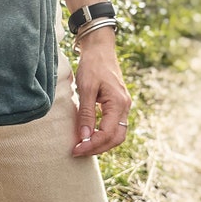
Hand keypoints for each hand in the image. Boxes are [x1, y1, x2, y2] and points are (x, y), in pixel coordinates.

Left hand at [71, 29, 131, 156]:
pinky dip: (103, 135)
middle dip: (98, 148)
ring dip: (101, 143)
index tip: (75, 150)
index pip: (107, 134)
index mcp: (118, 103)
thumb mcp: (86, 89)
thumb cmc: (92, 66)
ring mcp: (123, 106)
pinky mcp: (118, 105)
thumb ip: (86, 114)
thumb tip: (84, 137)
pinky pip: (114, 126)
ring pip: (117, 134)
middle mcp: (125, 107)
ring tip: (82, 147)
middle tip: (78, 152)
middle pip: (116, 138)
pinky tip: (89, 136)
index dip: (91, 145)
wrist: (100, 50)